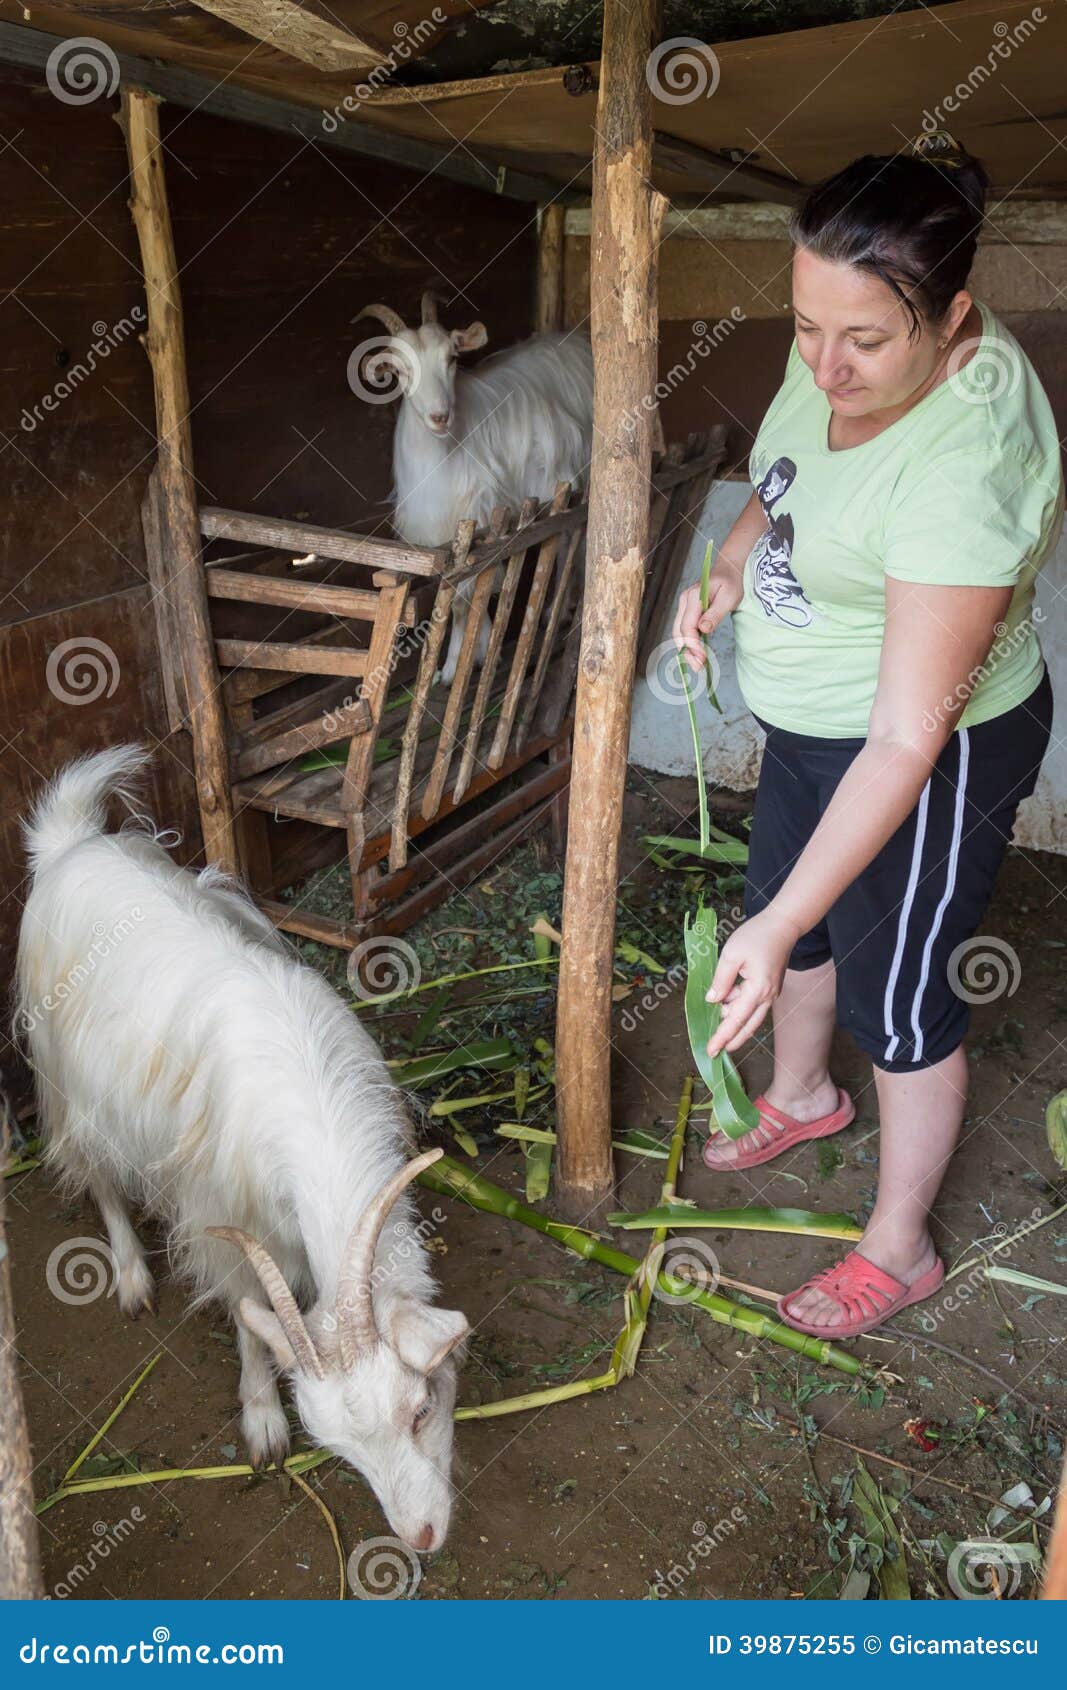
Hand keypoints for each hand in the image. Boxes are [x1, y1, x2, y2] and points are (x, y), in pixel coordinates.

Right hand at [672, 573, 741, 674]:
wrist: (728, 568)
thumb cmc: (731, 581)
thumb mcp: (729, 597)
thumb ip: (715, 614)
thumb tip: (703, 629)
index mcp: (693, 597)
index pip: (687, 626)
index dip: (693, 644)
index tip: (702, 658)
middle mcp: (684, 601)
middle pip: (679, 631)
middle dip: (687, 651)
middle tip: (698, 667)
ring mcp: (684, 606)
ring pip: (679, 632)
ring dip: (687, 649)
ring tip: (697, 664)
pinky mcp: (688, 610)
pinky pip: (684, 629)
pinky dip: (689, 642)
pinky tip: (697, 652)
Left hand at [704, 908, 800, 1057]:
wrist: (783, 925)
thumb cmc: (756, 936)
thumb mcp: (731, 955)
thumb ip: (721, 980)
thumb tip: (713, 1001)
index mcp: (758, 990)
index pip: (736, 1020)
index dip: (722, 1036)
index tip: (711, 1051)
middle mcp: (767, 996)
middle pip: (748, 1027)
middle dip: (731, 1040)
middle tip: (714, 1051)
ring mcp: (770, 993)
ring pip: (751, 1017)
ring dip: (733, 1019)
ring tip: (718, 1012)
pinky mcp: (770, 988)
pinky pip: (753, 1005)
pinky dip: (739, 1008)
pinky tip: (726, 1000)